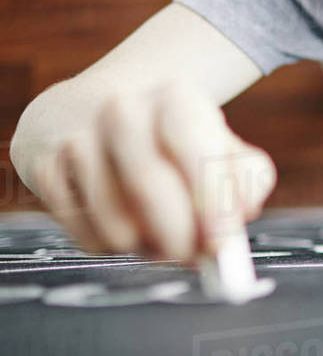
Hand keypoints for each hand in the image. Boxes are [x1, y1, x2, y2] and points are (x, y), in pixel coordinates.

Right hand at [30, 79, 275, 265]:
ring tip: (158, 238)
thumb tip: (240, 213)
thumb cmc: (170, 140)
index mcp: (173, 98)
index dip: (209, 198)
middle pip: (147, 186)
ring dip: (144, 247)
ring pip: (114, 221)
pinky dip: (110, 246)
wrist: (91, 110)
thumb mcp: (219, 144)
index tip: (221, 243)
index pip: (192, 144)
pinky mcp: (44, 167)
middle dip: (176, 237)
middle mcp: (121, 109)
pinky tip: (122, 227)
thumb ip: (246, 179)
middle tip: (191, 257)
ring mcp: (76, 137)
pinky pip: (84, 234)